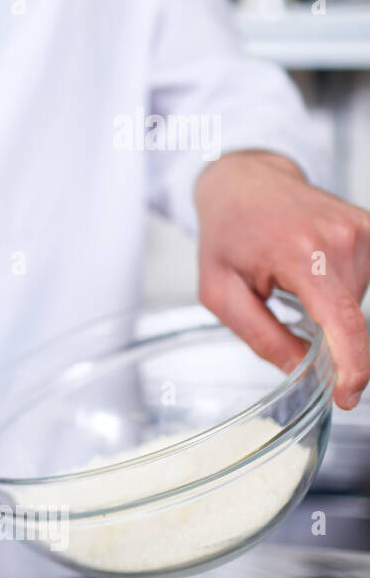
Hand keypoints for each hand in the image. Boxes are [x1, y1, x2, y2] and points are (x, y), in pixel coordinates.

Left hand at [196, 149, 369, 408]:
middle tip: (281, 302)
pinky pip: (363, 282)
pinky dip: (339, 290)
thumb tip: (302, 373)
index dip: (351, 365)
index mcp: (300, 254)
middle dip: (320, 329)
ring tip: (291, 276)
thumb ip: (261, 336)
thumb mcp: (221, 293)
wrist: (244, 183)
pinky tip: (311, 271)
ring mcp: (362, 230)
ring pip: (357, 302)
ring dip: (328, 305)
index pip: (342, 320)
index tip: (348, 394)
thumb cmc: (227, 234)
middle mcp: (340, 238)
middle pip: (347, 317)